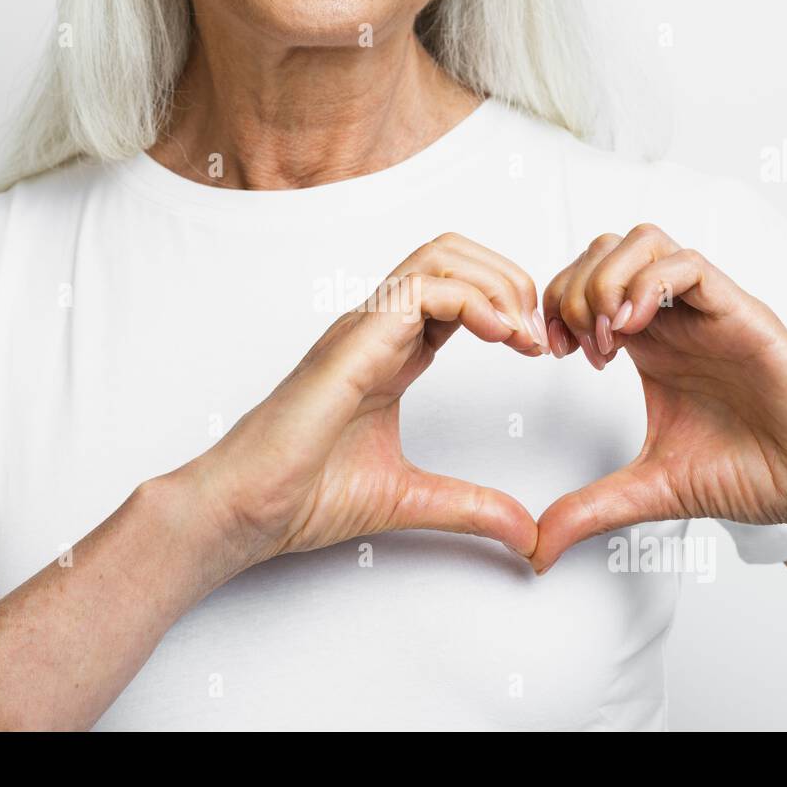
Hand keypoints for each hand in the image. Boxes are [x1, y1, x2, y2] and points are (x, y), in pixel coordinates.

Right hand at [178, 233, 548, 573]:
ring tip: (523, 334)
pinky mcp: (354, 343)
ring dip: (496, 283)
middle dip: (509, 279)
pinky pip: (422, 289)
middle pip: (453, 254)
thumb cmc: (304, 496)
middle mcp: (377, 329)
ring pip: (440, 256)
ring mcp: (363, 329)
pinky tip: (500, 337)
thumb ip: (471, 507)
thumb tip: (525, 533)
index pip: (457, 291)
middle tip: (538, 335)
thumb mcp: (413, 499)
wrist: (249, 510)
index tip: (537, 350)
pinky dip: (473, 301)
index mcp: (391, 353)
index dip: (506, 306)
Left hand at [533, 223, 786, 572]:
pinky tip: (634, 332)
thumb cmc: (755, 472)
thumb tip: (537, 548)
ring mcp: (708, 311)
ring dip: (606, 280)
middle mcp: (675, 319)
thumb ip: (590, 510)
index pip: (585, 285)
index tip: (552, 355)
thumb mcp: (649, 491)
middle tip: (577, 347)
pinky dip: (647, 285)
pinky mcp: (743, 314)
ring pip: (642, 242)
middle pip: (603, 251)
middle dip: (571, 289)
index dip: (555, 308)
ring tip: (606, 338)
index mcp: (649, 345)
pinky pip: (689, 265)